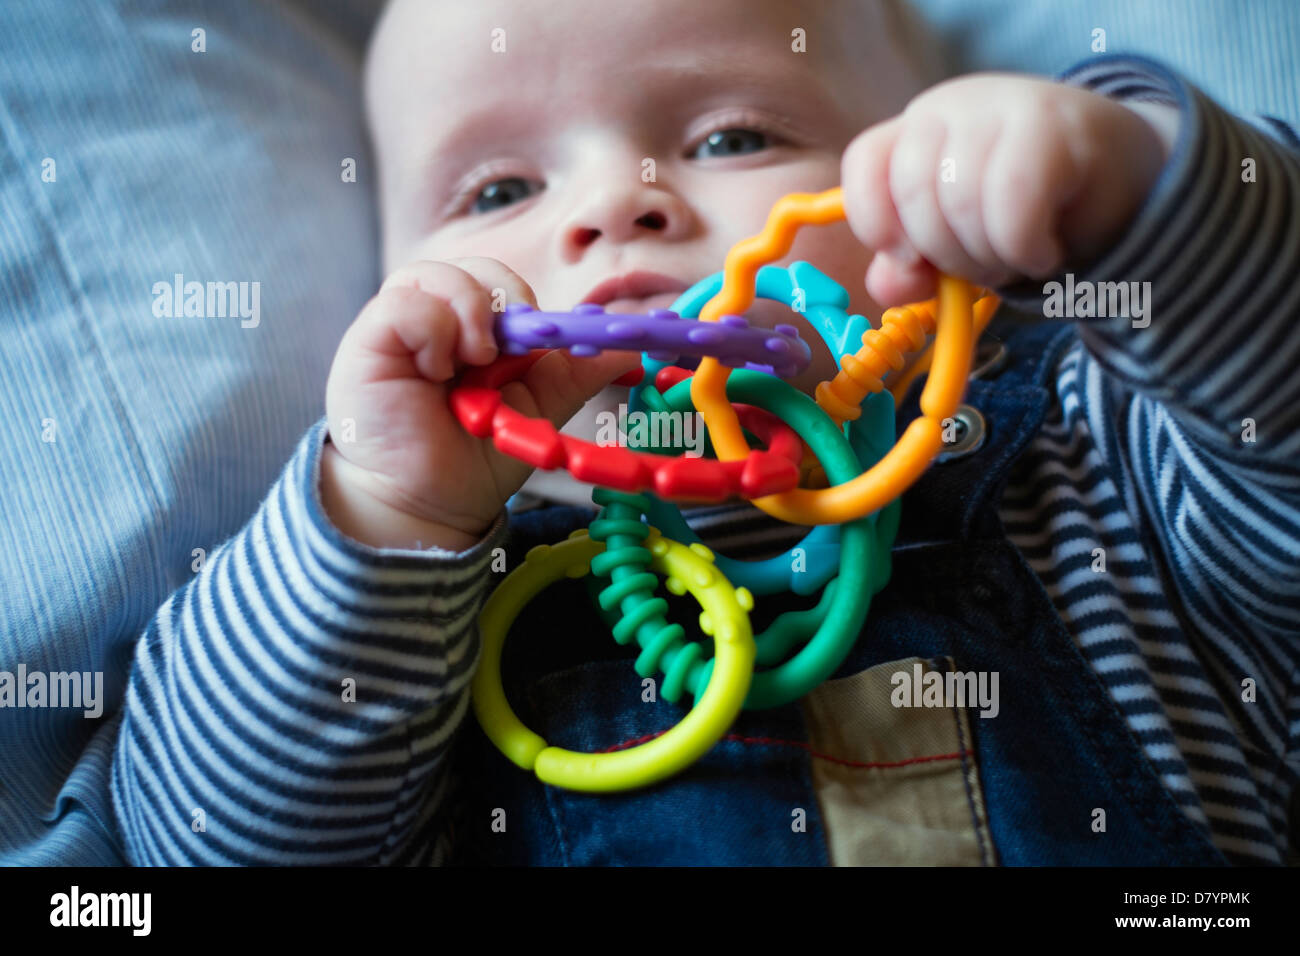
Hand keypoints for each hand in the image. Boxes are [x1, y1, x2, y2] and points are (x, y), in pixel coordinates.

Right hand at [323, 257, 640, 549]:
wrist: (429, 505)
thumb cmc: (474, 458)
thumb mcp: (538, 409)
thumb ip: (577, 372)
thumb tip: (632, 346)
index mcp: (479, 332)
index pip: (507, 285)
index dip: (532, 301)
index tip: (560, 335)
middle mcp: (440, 320)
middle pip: (475, 267)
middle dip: (505, 295)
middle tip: (510, 347)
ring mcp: (403, 326)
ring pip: (437, 272)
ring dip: (469, 310)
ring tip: (474, 360)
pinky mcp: (370, 337)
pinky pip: (405, 302)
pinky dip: (432, 329)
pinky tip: (436, 371)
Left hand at [841, 73, 1178, 304]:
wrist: (1124, 181)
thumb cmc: (1026, 212)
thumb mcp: (957, 244)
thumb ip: (912, 267)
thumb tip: (887, 284)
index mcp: (915, 131)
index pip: (866, 163)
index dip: (875, 220)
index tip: (909, 261)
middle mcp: (951, 107)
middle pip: (913, 191)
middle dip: (945, 253)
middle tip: (983, 266)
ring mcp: (1003, 107)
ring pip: (960, 199)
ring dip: (987, 255)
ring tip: (1015, 258)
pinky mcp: (1057, 126)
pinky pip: (1012, 201)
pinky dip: (1022, 246)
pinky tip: (1041, 253)